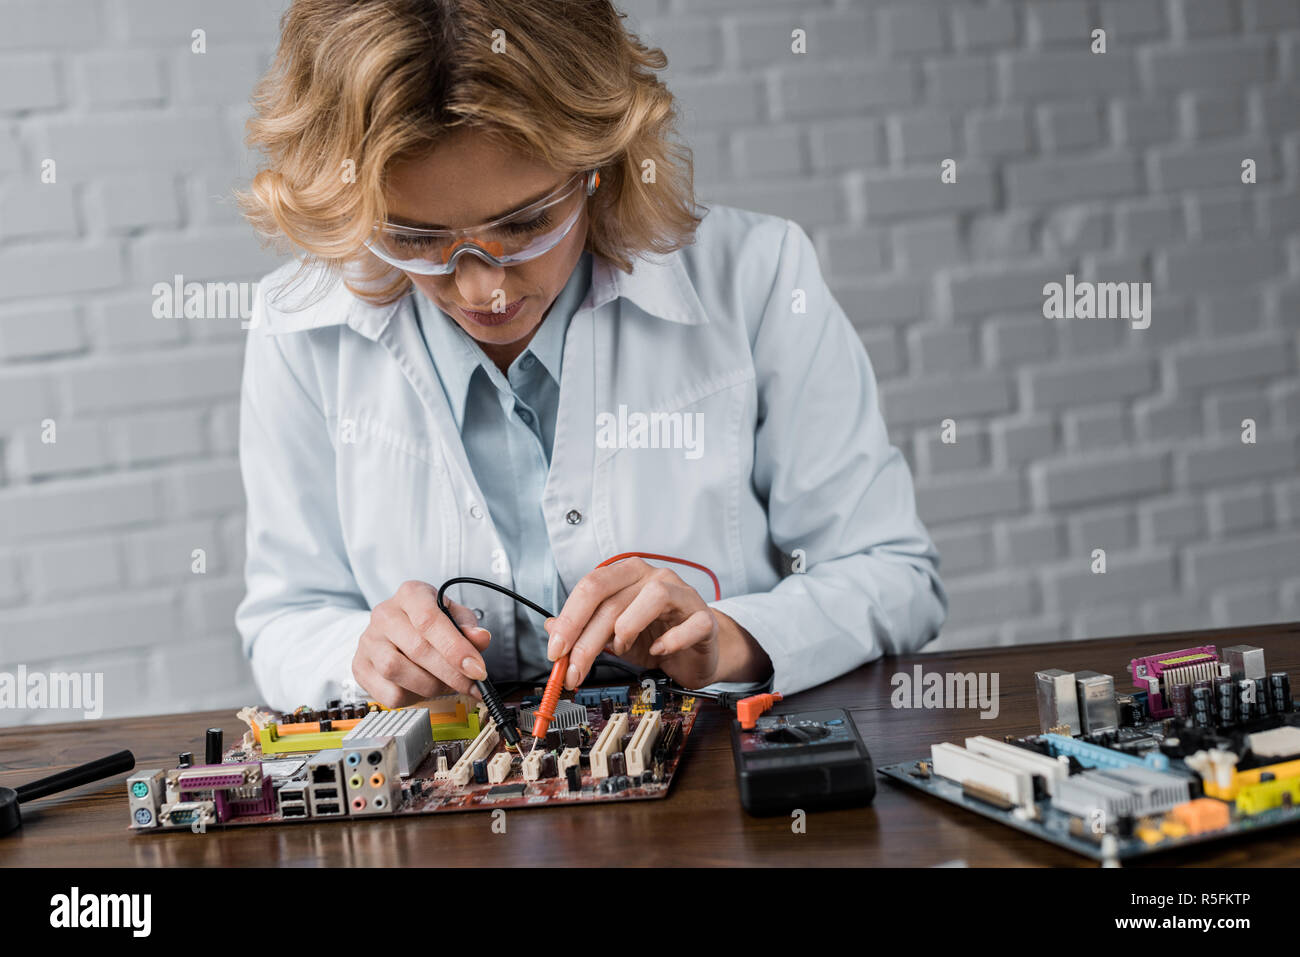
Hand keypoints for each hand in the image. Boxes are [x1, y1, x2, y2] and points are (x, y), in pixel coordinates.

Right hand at [352, 580, 490, 707]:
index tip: (477, 670)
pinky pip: (388, 693)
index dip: (456, 649)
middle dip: (451, 674)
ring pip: (397, 672)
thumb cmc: (428, 621)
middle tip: (471, 685)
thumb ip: (468, 627)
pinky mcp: (360, 667)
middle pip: (417, 649)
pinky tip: (421, 687)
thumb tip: (481, 638)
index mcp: (410, 595)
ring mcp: (368, 641)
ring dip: (430, 686)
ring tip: (444, 683)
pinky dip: (412, 697)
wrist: (394, 628)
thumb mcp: (453, 615)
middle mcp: (384, 615)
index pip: (430, 621)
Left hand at [543, 558, 737, 689]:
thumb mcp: (613, 635)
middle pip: (614, 600)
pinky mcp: (704, 619)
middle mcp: (654, 577)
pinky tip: (658, 652)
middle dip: (586, 640)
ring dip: (628, 629)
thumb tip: (551, 629)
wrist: (697, 651)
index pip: (592, 586)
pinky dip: (671, 641)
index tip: (555, 650)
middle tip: (573, 669)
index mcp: (628, 575)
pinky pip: (690, 624)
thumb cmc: (656, 636)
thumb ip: (585, 629)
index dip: (569, 619)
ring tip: (621, 650)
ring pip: (654, 596)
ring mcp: (683, 595)